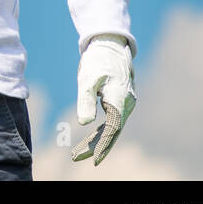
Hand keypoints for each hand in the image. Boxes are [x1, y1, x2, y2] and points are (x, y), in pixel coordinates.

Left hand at [71, 33, 136, 165]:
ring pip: (112, 128)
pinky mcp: (120, 102)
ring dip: (97, 141)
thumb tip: (84, 123)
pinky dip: (101, 131)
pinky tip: (90, 140)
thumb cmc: (98, 60)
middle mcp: (126, 104)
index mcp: (120, 99)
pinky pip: (112, 121)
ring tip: (78, 153)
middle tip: (76, 157)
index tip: (93, 159)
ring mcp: (125, 103)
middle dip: (96, 147)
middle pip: (112, 132)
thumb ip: (86, 100)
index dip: (103, 144)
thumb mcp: (88, 78)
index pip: (112, 128)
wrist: (110, 45)